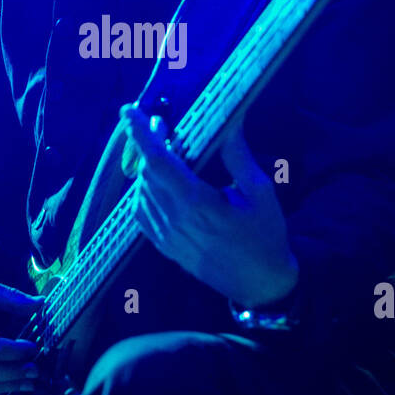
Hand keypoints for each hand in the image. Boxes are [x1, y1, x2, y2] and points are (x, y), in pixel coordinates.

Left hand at [120, 103, 298, 308]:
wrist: (260, 284)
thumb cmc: (266, 236)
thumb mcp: (261, 192)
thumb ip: (238, 157)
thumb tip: (230, 121)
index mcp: (198, 204)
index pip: (158, 162)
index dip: (140, 133)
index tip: (128, 110)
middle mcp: (176, 220)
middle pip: (147, 173)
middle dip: (148, 143)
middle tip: (160, 123)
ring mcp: (167, 237)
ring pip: (142, 192)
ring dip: (147, 166)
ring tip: (162, 149)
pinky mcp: (165, 248)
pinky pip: (142, 214)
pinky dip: (144, 191)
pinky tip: (156, 181)